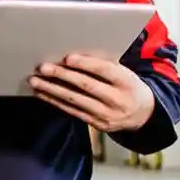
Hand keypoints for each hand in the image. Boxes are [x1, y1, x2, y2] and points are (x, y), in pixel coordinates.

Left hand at [29, 54, 154, 131]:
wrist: (144, 113)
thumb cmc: (127, 84)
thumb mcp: (124, 72)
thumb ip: (104, 65)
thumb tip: (72, 54)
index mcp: (127, 81)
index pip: (105, 70)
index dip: (86, 64)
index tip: (67, 57)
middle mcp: (118, 100)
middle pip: (87, 86)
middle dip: (62, 76)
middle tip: (43, 67)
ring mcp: (107, 114)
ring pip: (76, 100)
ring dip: (52, 90)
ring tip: (35, 81)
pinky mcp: (98, 124)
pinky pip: (72, 111)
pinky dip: (55, 101)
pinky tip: (42, 93)